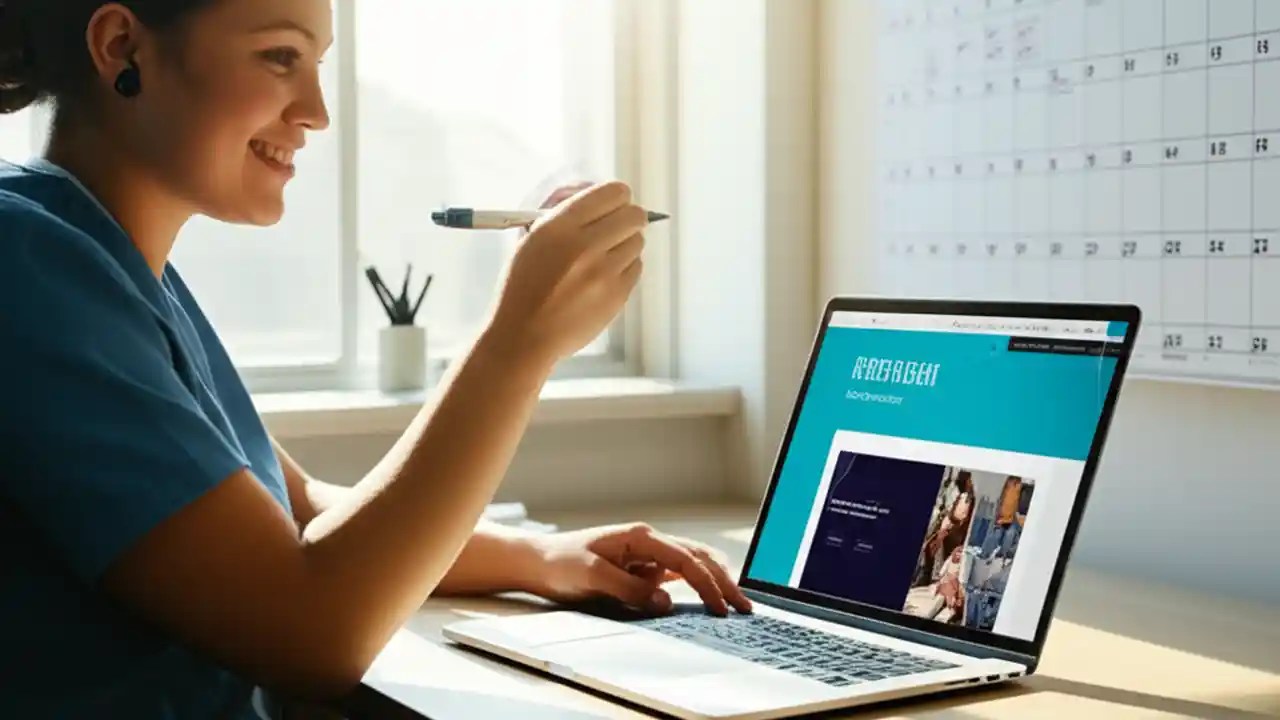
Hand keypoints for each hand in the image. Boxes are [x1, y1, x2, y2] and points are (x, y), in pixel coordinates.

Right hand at [486, 181, 646, 363]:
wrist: (524, 334)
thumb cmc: (523, 285)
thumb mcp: (531, 238)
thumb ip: (563, 210)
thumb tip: (594, 191)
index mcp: (559, 226)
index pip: (613, 192)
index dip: (615, 197)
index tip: (610, 205)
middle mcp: (584, 246)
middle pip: (634, 215)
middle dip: (626, 218)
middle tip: (613, 228)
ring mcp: (603, 273)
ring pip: (637, 241)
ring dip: (624, 244)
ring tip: (602, 257)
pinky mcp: (616, 295)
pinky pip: (636, 267)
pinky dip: (624, 267)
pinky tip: (603, 276)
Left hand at [524, 522, 753, 616]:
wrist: (538, 560)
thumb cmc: (561, 563)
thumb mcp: (591, 576)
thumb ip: (629, 589)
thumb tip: (666, 603)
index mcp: (641, 536)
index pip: (685, 561)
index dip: (707, 584)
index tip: (721, 608)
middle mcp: (650, 541)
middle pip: (698, 557)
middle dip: (723, 581)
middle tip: (745, 607)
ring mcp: (648, 554)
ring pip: (693, 562)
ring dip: (715, 579)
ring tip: (736, 601)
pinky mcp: (643, 568)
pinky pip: (678, 574)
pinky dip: (698, 583)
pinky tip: (710, 595)